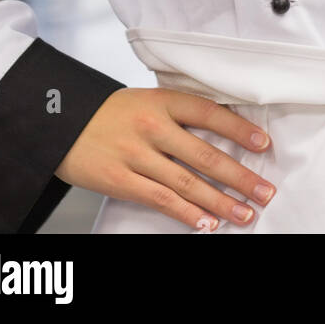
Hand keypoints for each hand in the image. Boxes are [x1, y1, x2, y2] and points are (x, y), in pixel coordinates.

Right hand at [54, 87, 275, 230]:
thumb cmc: (108, 113)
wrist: (59, 121)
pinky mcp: (120, 181)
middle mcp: (152, 126)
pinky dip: (187, 214)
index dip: (239, 129)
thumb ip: (179, 115)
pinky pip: (161, 200)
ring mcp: (136, 155)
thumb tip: (221, 134)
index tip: (264, 144)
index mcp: (161, 101)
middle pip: (204, 154)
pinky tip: (207, 223)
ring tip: (245, 213)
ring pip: (187, 182)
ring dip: (220, 201)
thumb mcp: (146, 100)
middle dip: (239, 176)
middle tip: (265, 191)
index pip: (209, 113)